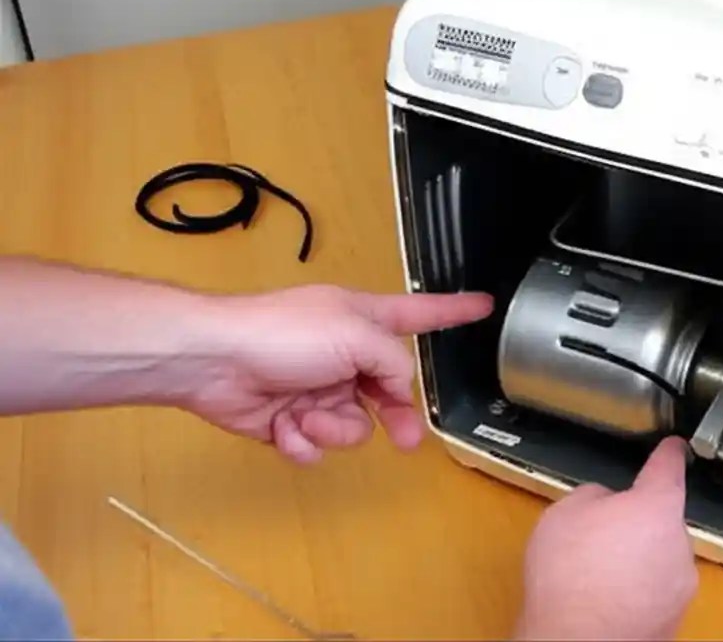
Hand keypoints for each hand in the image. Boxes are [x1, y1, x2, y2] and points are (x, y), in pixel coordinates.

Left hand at [186, 284, 491, 463]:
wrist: (212, 361)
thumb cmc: (280, 333)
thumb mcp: (355, 334)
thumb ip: (393, 360)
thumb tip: (398, 389)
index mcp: (363, 320)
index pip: (421, 312)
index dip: (454, 310)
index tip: (484, 305)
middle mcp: (344, 353)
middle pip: (390, 390)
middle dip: (394, 416)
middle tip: (405, 438)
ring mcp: (318, 387)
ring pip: (353, 425)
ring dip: (333, 428)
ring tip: (307, 417)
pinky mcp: (290, 420)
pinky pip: (315, 444)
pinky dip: (302, 441)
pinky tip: (286, 428)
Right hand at [514, 436, 698, 640]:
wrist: (578, 641)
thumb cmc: (572, 577)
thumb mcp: (565, 512)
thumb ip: (594, 497)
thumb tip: (604, 504)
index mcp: (658, 507)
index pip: (668, 468)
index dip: (668, 453)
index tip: (675, 446)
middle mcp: (679, 544)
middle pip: (661, 520)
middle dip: (635, 524)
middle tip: (597, 537)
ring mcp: (679, 585)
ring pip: (658, 559)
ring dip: (635, 562)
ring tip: (595, 575)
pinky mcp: (673, 619)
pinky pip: (654, 593)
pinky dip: (634, 593)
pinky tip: (603, 600)